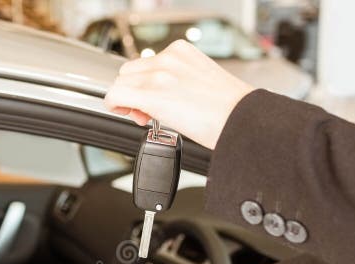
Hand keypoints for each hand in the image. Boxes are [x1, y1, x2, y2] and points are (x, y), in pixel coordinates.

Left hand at [103, 40, 253, 149]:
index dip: (142, 84)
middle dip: (133, 91)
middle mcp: (168, 58)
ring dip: (127, 100)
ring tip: (144, 115)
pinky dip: (114, 105)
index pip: (146, 63)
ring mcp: (159, 74)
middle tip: (146, 111)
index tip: (150, 99)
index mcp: (182, 52)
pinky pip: (115, 95)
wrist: (240, 120)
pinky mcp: (151, 94)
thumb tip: (157, 97)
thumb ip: (175, 80)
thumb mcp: (200, 81)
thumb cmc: (228, 109)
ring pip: (121, 83)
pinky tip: (125, 113)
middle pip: (129, 72)